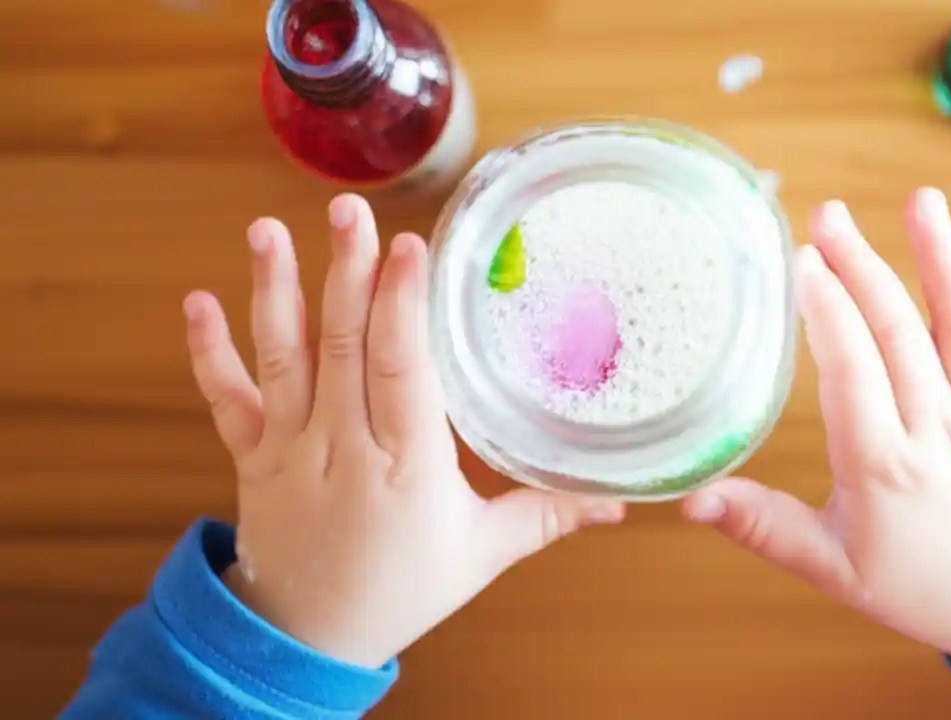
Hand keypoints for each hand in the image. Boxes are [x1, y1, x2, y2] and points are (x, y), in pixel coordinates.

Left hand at [182, 194, 625, 667]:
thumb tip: (619, 500)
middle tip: (349, 210)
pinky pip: (228, 397)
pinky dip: (209, 351)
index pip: (401, 370)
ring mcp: (291, 448)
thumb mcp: (482, 553)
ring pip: (283, 358)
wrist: (308, 639)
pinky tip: (199, 300)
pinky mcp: (254, 456)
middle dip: (347, 272)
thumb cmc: (400, 590)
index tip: (408, 249)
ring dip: (275, 292)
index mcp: (405, 466)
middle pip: (344, 346)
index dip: (401, 305)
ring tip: (269, 231)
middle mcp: (342, 447)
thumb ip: (547, 516)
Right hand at [683, 189, 950, 663]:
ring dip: (941, 259)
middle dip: (861, 268)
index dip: (828, 314)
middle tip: (826, 214)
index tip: (802, 261)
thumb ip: (762, 528)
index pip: (854, 373)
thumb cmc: (915, 589)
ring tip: (920, 201)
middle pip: (899, 335)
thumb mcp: (830, 569)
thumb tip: (690, 500)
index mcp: (885, 468)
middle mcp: (939, 432)